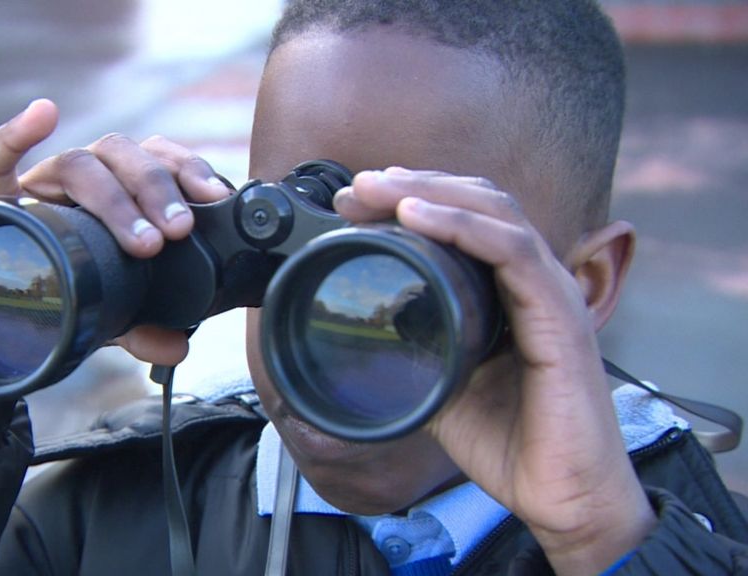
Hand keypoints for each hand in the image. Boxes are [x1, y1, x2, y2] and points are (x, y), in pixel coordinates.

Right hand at [0, 99, 229, 402]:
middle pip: (123, 156)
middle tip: (176, 232)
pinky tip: (44, 114)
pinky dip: (16, 131)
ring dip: (113, 193)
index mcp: (121, 191)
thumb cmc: (61, 291)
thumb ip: (141, 327)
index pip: (159, 159)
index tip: (216, 197)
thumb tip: (178, 347)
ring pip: (79, 162)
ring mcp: (37, 182)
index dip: (189, 170)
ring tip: (140, 237)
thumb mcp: (108, 316)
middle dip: (156, 190)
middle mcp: (84, 178)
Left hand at [333, 168, 650, 574]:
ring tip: (379, 187)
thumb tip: (370, 330)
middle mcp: (534, 281)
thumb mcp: (443, 385)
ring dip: (431, 192)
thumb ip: (419, 349)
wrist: (560, 498)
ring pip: (495, 212)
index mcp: (510, 292)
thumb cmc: (512, 443)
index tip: (355, 204)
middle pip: (478, 202)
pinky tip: (417, 215)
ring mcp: (551, 294)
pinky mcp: (561, 316)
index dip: (414, 200)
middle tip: (357, 186)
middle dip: (415, 184)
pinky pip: (514, 252)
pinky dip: (463, 226)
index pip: (467, 220)